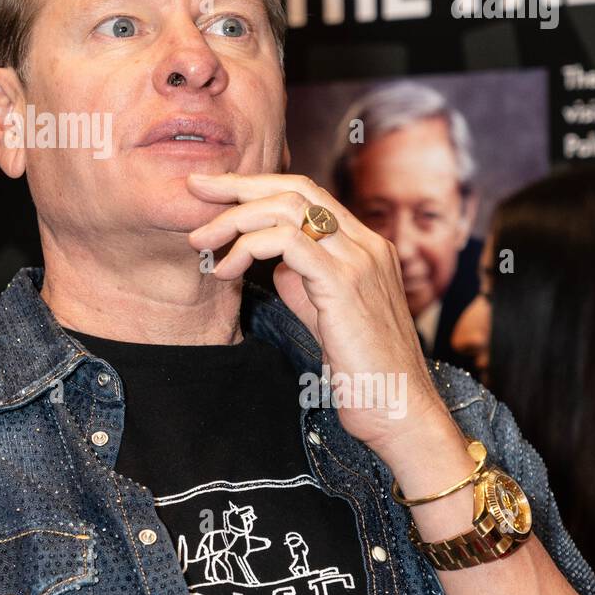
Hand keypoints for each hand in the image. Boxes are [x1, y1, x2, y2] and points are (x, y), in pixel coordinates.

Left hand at [185, 170, 444, 450]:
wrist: (399, 411)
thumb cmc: (363, 370)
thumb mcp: (327, 313)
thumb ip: (304, 281)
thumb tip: (273, 262)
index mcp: (365, 246)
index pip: (307, 193)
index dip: (258, 186)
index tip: (216, 191)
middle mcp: (367, 244)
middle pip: (296, 188)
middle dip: (239, 184)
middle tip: (195, 188)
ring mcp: (360, 260)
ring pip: (288, 208)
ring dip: (234, 218)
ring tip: (202, 241)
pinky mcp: (344, 284)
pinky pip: (288, 242)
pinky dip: (248, 247)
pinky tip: (227, 270)